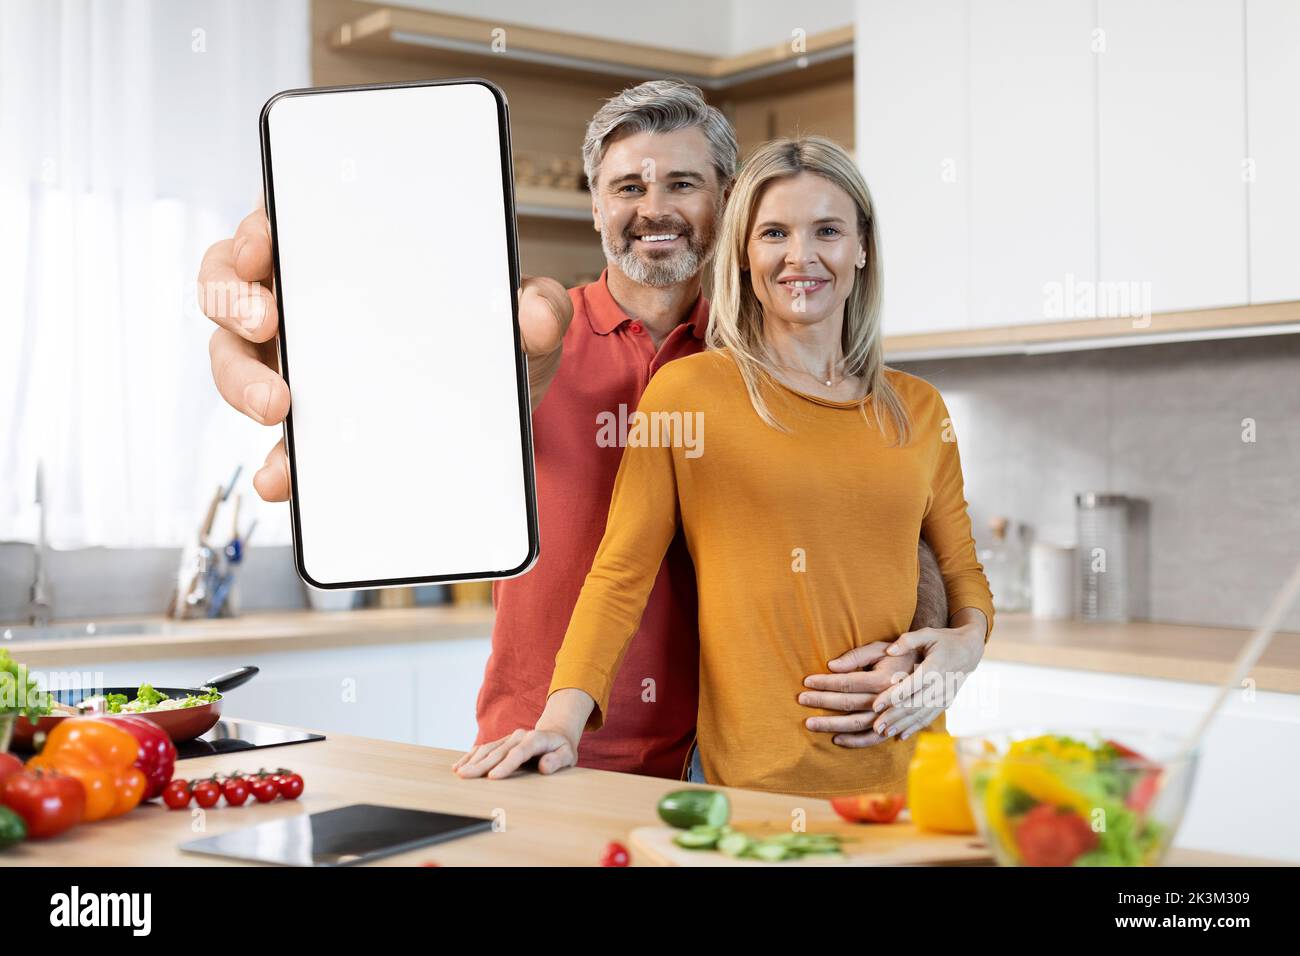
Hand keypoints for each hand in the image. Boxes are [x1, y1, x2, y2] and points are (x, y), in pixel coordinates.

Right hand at [198, 208, 573, 502]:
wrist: (504, 416)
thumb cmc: (497, 344)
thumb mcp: (526, 322)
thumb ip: (541, 307)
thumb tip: (535, 314)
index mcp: (345, 254)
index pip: (280, 221)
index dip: (256, 227)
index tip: (263, 244)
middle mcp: (307, 303)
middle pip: (234, 285)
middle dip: (235, 301)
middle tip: (267, 323)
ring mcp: (297, 364)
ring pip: (234, 360)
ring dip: (240, 380)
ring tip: (276, 406)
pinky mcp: (309, 425)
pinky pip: (275, 441)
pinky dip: (273, 460)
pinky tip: (280, 478)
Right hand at [452, 688, 592, 779]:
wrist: (555, 735)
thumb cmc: (561, 750)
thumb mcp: (568, 755)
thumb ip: (558, 760)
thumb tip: (544, 766)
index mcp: (536, 739)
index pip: (519, 753)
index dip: (505, 765)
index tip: (492, 777)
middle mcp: (519, 736)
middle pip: (499, 752)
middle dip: (481, 765)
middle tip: (466, 777)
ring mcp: (508, 738)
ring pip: (488, 749)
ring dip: (473, 761)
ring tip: (459, 773)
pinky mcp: (501, 742)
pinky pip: (483, 748)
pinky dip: (471, 757)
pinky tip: (459, 765)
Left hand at [800, 642, 920, 747]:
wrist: (935, 671)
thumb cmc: (902, 656)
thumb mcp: (881, 648)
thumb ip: (856, 656)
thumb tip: (831, 666)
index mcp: (884, 679)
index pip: (847, 682)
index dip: (825, 682)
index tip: (806, 681)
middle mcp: (888, 700)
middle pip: (848, 704)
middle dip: (822, 702)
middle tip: (801, 700)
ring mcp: (892, 716)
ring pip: (858, 724)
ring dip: (832, 725)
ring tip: (810, 724)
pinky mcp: (897, 726)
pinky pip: (874, 740)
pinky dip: (855, 742)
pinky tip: (837, 739)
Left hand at [870, 611, 987, 740]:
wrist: (970, 651)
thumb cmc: (944, 640)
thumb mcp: (928, 633)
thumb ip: (908, 640)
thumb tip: (889, 650)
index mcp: (935, 667)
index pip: (911, 685)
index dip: (893, 696)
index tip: (875, 705)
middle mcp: (941, 685)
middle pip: (915, 704)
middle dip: (894, 717)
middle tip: (875, 726)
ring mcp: (945, 696)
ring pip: (922, 714)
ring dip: (902, 725)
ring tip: (883, 734)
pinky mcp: (946, 702)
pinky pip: (929, 717)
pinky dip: (915, 727)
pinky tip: (901, 736)